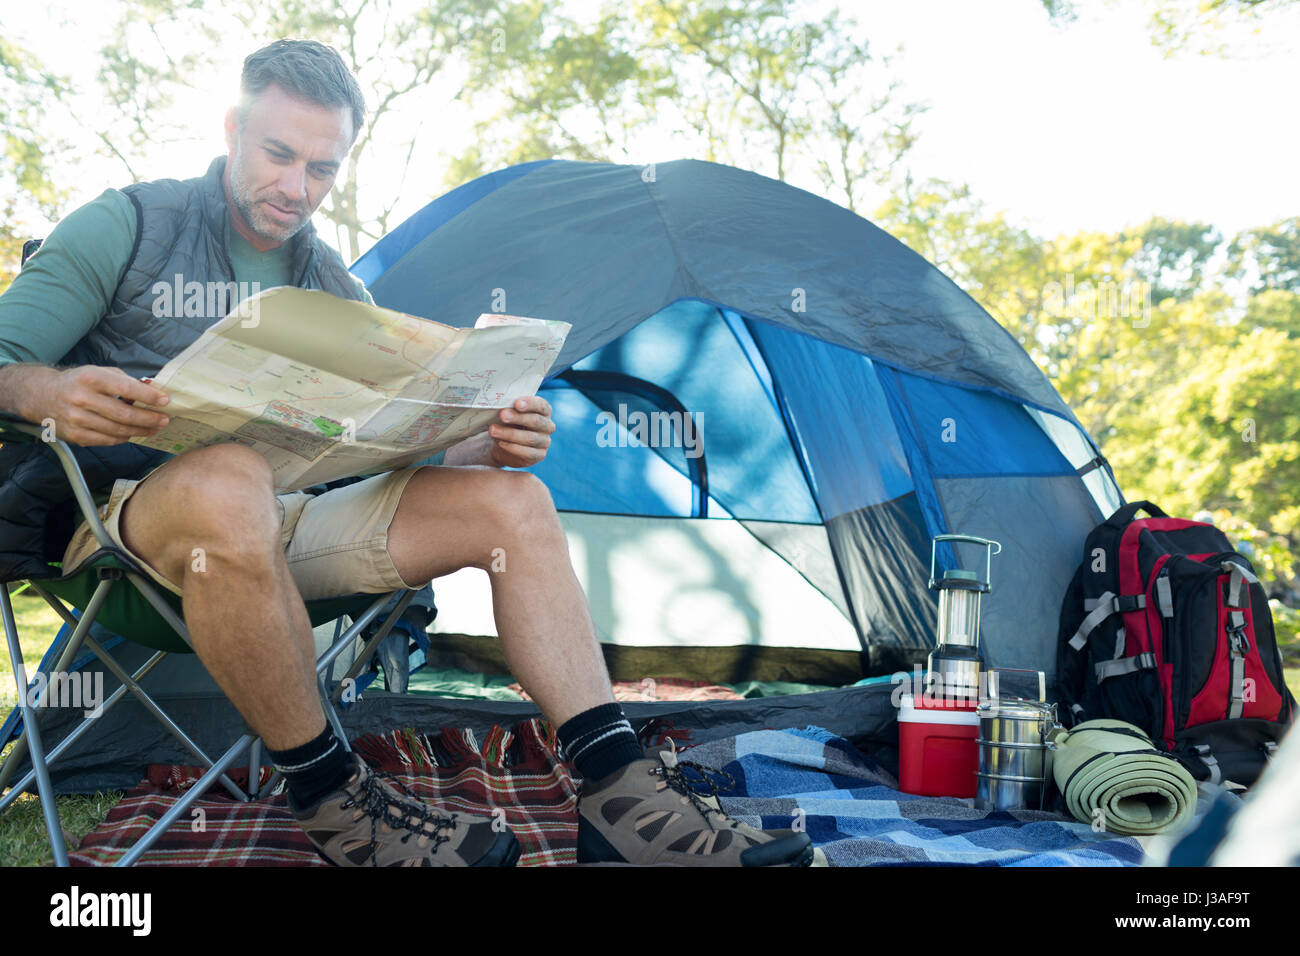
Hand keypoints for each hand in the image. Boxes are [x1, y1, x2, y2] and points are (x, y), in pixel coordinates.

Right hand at [35, 366, 170, 446]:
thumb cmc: (80, 382)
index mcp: (90, 378)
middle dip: (149, 418)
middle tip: (165, 419)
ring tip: (155, 428)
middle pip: (123, 414)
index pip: (125, 389)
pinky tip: (134, 432)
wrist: (43, 396)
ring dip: (141, 430)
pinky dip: (124, 437)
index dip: (148, 396)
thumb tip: (154, 390)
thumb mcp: (100, 372)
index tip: (165, 400)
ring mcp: (76, 420)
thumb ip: (126, 381)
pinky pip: (107, 440)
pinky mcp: (75, 436)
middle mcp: (81, 399)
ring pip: (118, 430)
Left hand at [485, 395, 554, 467]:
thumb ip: (510, 409)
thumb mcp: (509, 413)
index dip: (530, 404)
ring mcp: (545, 442)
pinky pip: (528, 452)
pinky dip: (512, 447)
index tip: (516, 403)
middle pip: (536, 421)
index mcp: (544, 411)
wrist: (504, 444)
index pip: (541, 406)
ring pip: (530, 438)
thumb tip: (503, 408)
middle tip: (502, 415)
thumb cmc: (509, 423)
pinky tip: (501, 443)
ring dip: (510, 434)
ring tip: (493, 430)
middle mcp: (548, 426)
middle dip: (518, 418)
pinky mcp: (539, 455)